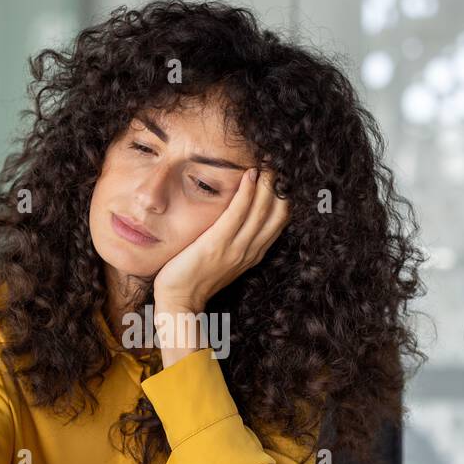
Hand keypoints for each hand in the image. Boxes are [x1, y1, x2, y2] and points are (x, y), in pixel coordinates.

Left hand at [152, 166, 288, 313]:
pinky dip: (247, 191)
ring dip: (267, 183)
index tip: (280, 175)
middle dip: (280, 185)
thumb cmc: (195, 278)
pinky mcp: (217, 244)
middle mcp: (250, 250)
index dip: (284, 196)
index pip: (280, 221)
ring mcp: (236, 248)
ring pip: (262, 210)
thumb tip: (237, 216)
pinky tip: (249, 174)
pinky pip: (238, 213)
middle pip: (278, 213)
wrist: (180, 301)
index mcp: (254, 254)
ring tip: (266, 162)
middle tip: (275, 162)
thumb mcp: (224, 259)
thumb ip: (234, 240)